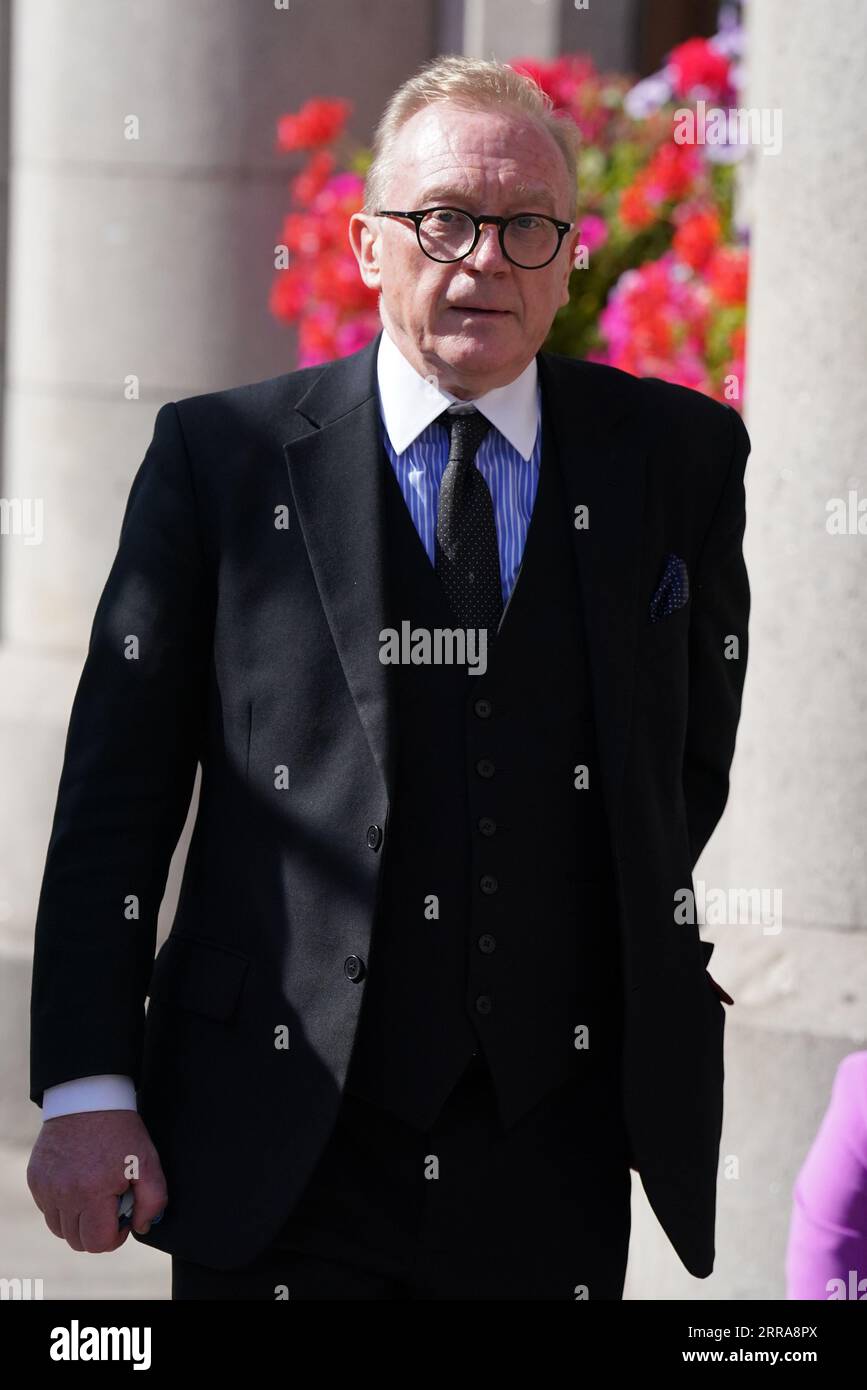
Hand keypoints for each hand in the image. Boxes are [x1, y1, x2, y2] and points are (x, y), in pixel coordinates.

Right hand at [27, 1110, 167, 1252]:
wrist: (88, 1098)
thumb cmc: (121, 1131)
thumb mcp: (148, 1162)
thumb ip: (154, 1201)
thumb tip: (140, 1227)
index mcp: (92, 1193)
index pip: (99, 1243)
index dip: (116, 1235)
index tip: (124, 1214)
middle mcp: (63, 1194)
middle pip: (78, 1241)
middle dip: (97, 1229)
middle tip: (110, 1202)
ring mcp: (45, 1188)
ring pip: (59, 1229)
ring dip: (78, 1220)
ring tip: (94, 1194)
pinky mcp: (35, 1179)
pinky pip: (47, 1210)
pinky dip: (62, 1205)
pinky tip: (78, 1183)